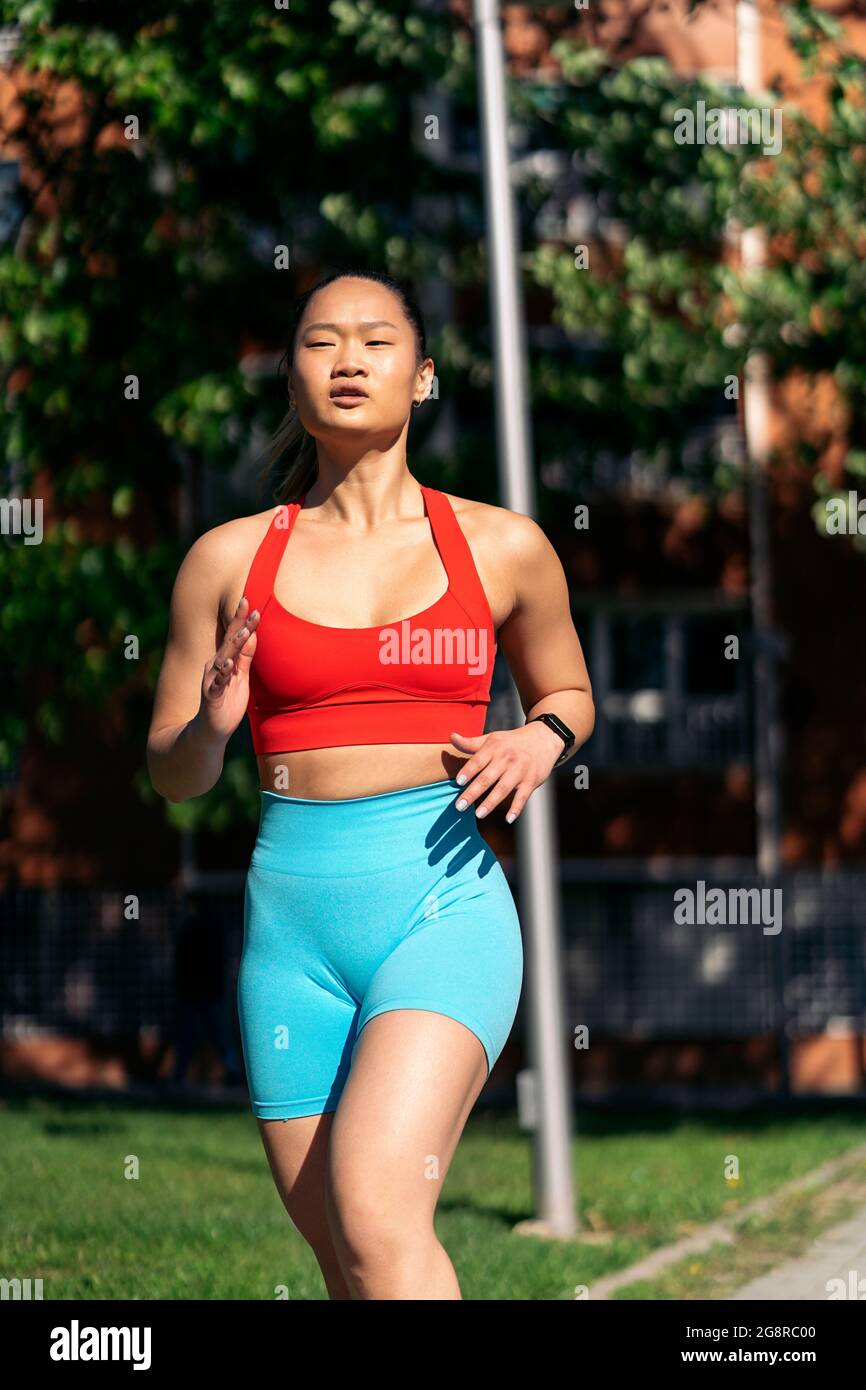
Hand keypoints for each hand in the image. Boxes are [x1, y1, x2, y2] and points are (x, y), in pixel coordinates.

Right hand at [198, 596, 260, 741]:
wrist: (209, 732)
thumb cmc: (227, 703)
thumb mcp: (241, 677)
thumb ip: (245, 658)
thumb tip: (253, 634)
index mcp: (224, 660)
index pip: (235, 636)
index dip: (243, 620)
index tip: (252, 602)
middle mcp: (216, 666)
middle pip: (229, 641)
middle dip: (238, 622)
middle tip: (246, 602)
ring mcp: (213, 680)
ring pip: (223, 658)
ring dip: (233, 644)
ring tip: (244, 630)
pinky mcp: (212, 696)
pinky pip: (217, 683)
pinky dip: (223, 674)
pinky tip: (228, 665)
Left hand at [449, 722, 564, 822]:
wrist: (542, 739)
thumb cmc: (511, 742)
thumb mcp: (491, 739)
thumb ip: (470, 743)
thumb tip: (451, 736)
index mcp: (494, 748)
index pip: (478, 761)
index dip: (468, 771)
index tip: (458, 782)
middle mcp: (507, 759)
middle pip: (487, 778)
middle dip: (473, 792)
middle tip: (459, 806)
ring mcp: (520, 771)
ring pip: (503, 789)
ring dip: (490, 803)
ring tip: (478, 814)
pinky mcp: (531, 781)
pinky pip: (523, 797)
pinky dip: (516, 808)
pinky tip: (508, 819)